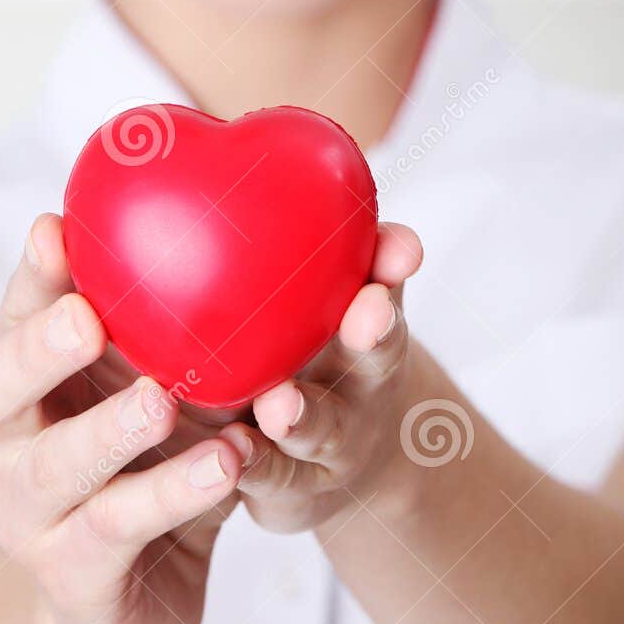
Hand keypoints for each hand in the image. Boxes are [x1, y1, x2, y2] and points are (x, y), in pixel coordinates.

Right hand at [0, 213, 248, 623]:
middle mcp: (2, 442)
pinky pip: (117, 529)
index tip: (55, 228)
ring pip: (55, 466)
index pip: (11, 315)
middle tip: (87, 319)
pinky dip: (172, 494)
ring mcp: (27, 515)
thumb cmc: (151, 459)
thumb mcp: (158, 380)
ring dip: (109, 431)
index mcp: (15, 379)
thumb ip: (167, 316)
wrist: (138, 598)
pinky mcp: (73, 577)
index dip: (30, 276)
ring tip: (162, 401)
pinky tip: (228, 465)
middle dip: (35, 350)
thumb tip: (227, 204)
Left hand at [225, 223, 423, 533]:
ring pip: (325, 425)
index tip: (401, 247)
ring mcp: (333, 437)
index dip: (395, 262)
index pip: (388, 278)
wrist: (337, 466)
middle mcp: (362, 377)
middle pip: (380, 352)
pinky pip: (272, 477)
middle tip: (368, 312)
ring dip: (306, 414)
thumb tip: (222, 137)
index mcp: (366, 317)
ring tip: (281, 405)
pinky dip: (256, 466)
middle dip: (377, 331)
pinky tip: (233, 454)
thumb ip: (292, 247)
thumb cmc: (312, 351)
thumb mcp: (316, 303)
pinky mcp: (292, 486)